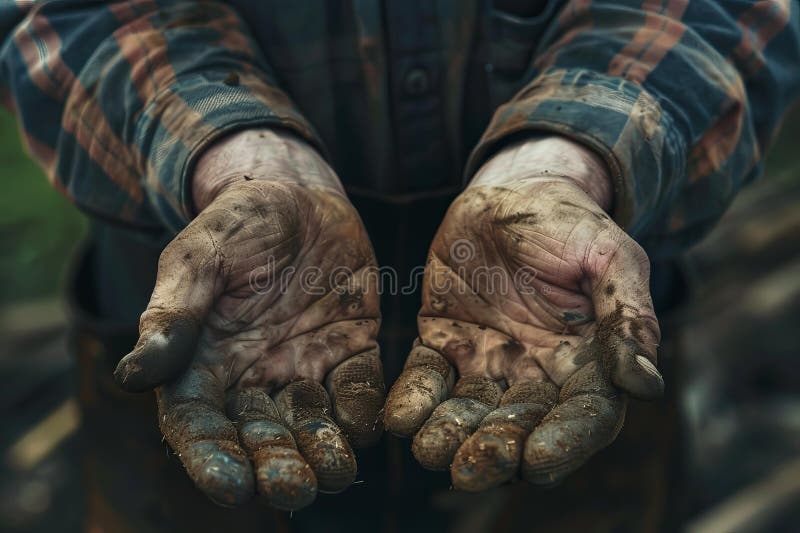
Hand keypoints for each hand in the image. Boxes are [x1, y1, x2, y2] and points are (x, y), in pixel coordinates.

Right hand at [114, 130, 383, 509]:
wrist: (299, 196)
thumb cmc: (236, 222)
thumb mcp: (200, 257)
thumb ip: (174, 313)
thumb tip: (134, 374)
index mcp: (205, 361)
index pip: (200, 424)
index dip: (212, 459)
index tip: (230, 486)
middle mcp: (254, 376)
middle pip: (260, 436)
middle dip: (276, 466)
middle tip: (293, 489)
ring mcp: (304, 366)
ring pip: (311, 423)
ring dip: (323, 452)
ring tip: (334, 472)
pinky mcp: (350, 350)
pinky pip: (358, 389)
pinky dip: (363, 410)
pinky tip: (368, 424)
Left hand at [384, 136, 662, 489]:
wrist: (514, 190)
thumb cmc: (571, 221)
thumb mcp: (610, 256)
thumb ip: (628, 315)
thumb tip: (646, 384)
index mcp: (584, 359)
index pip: (582, 414)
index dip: (565, 440)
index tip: (540, 459)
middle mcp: (534, 372)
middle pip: (520, 424)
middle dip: (498, 450)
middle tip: (472, 469)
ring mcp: (487, 359)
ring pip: (470, 411)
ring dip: (451, 435)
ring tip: (432, 452)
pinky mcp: (444, 340)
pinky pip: (426, 377)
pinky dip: (412, 399)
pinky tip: (397, 418)